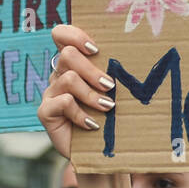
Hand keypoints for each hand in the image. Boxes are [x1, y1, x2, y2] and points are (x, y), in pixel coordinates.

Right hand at [38, 25, 114, 158]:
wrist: (98, 152)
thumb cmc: (111, 117)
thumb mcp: (114, 92)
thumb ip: (116, 73)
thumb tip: (143, 55)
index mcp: (73, 64)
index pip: (61, 35)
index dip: (74, 35)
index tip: (95, 49)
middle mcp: (59, 75)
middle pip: (68, 55)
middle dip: (92, 70)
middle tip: (110, 86)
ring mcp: (50, 93)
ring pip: (68, 78)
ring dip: (91, 94)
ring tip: (107, 107)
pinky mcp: (45, 112)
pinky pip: (62, 103)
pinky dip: (81, 113)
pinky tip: (92, 124)